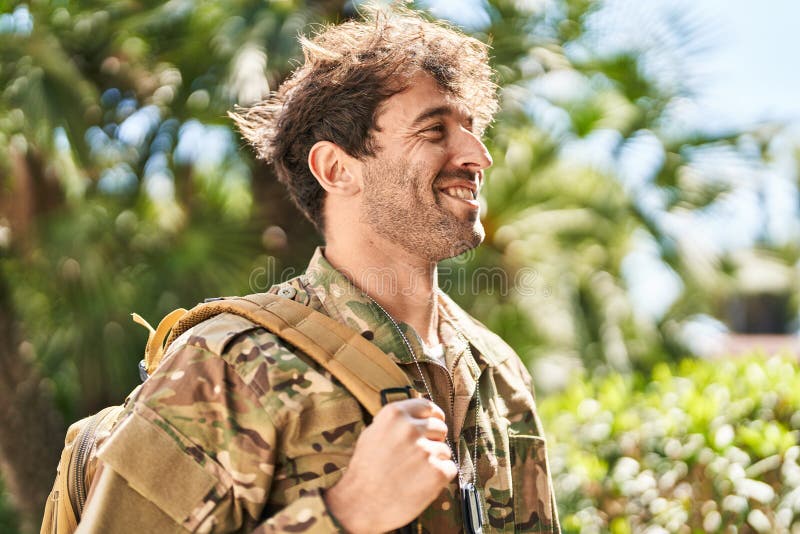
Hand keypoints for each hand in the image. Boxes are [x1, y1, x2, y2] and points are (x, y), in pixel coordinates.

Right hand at [323, 398, 456, 532]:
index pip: (427, 406)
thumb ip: (396, 422)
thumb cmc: (364, 472)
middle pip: (440, 427)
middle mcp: (410, 428)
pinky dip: (440, 478)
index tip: (433, 424)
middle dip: (433, 440)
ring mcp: (425, 450)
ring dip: (435, 461)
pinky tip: (421, 484)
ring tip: (414, 474)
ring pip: (445, 450)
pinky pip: (450, 469)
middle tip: (418, 457)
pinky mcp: (436, 472)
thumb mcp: (372, 434)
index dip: (432, 417)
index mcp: (394, 414)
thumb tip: (417, 417)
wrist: (359, 505)